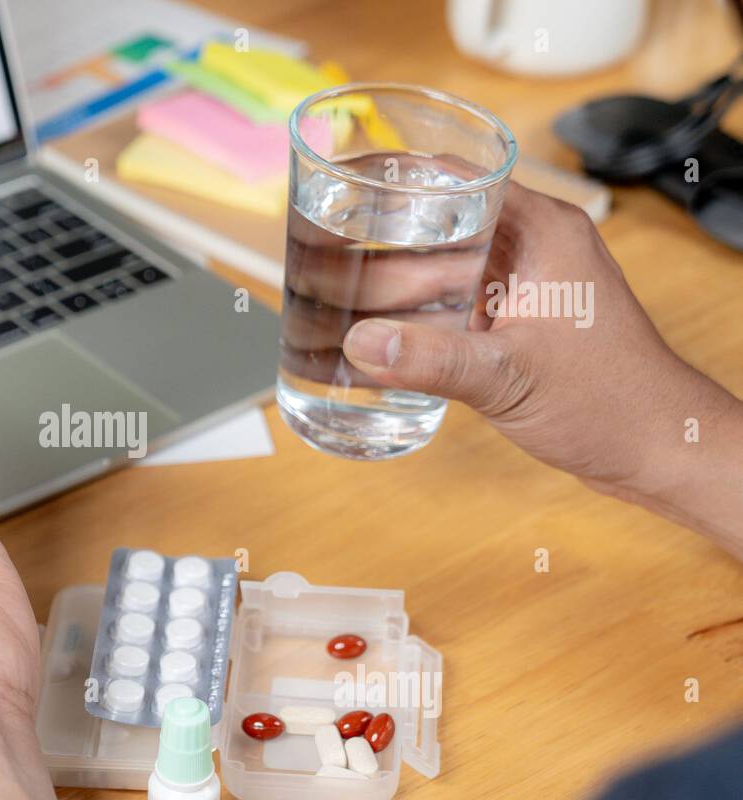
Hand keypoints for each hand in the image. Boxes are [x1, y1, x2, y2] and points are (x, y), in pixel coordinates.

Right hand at [340, 183, 742, 556]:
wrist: (654, 450)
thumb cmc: (611, 402)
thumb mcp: (509, 377)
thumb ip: (433, 360)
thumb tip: (362, 345)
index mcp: (542, 232)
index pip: (460, 176)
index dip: (399, 176)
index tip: (344, 182)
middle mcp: (532, 247)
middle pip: (442, 220)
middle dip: (379, 233)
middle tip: (317, 245)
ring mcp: (522, 285)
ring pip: (442, 264)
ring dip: (391, 277)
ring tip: (329, 286)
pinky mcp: (514, 322)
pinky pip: (451, 302)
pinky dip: (412, 312)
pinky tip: (372, 331)